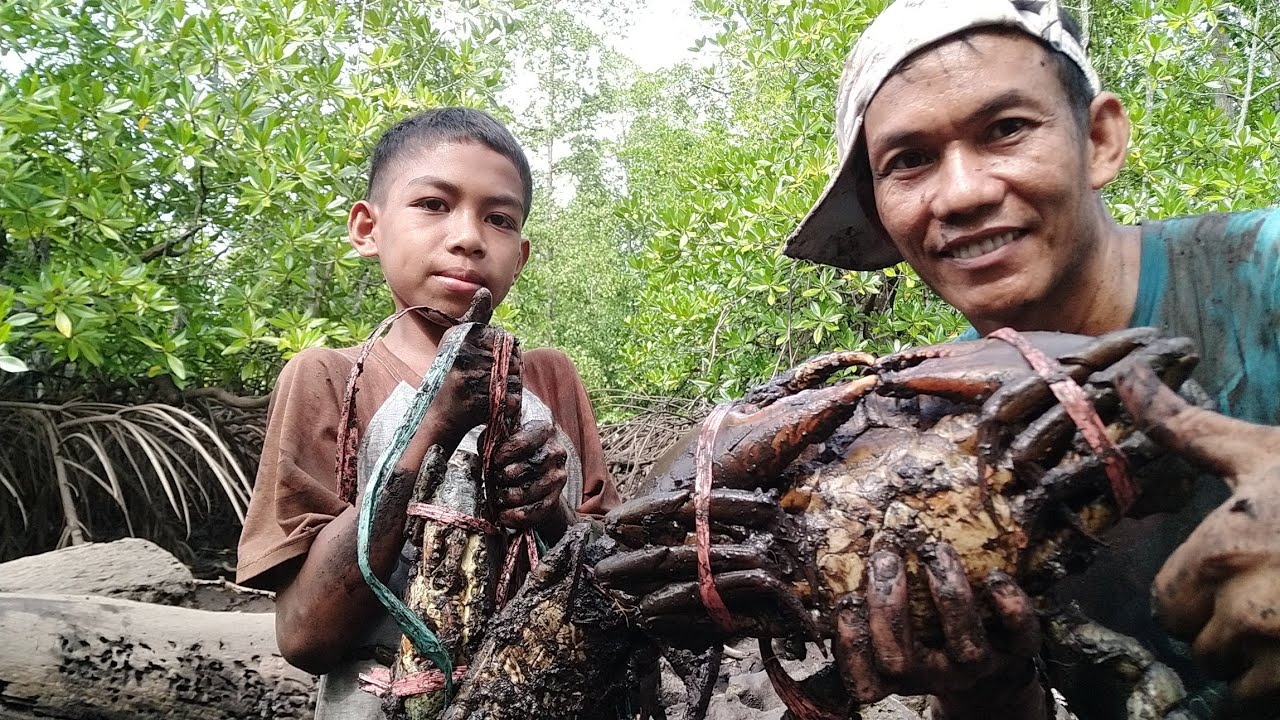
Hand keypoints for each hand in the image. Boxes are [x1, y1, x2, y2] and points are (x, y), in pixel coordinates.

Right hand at [430, 291, 521, 444]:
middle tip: (490, 379)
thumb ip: (476, 317)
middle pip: (510, 356)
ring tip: (490, 390)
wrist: (440, 416)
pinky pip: (511, 395)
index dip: (504, 351)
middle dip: (509, 369)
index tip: (490, 360)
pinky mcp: (475, 400)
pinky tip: (493, 402)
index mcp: (459, 336)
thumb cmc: (453, 373)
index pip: (503, 338)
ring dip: (509, 385)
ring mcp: (468, 378)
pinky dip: (509, 401)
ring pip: (513, 376)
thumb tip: (484, 290)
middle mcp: (461, 354)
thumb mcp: (460, 341)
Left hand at [489, 420, 568, 529]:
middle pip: (532, 466)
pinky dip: (517, 515)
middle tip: (496, 479)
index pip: (526, 440)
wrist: (528, 476)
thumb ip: (493, 439)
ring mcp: (558, 476)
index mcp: (544, 431)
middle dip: (508, 476)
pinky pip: (537, 510)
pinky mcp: (555, 498)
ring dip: (510, 496)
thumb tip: (487, 449)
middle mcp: (556, 452)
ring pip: (533, 490)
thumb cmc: (510, 454)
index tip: (495, 460)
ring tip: (498, 496)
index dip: (508, 451)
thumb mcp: (499, 440)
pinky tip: (504, 515)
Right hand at [834, 545, 1045, 719]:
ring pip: (964, 646)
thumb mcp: (891, 625)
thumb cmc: (925, 632)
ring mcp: (975, 667)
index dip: (851, 645)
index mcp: (895, 674)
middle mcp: (932, 675)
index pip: (863, 679)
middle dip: (889, 608)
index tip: (846, 601)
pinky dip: (1011, 607)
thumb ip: (865, 601)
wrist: (989, 667)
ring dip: (948, 596)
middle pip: (901, 661)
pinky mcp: (1016, 651)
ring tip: (935, 551)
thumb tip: (826, 554)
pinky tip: (995, 577)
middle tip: (885, 559)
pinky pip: (1021, 636)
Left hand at [1118, 364, 1279, 708]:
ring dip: (1261, 661)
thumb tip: (1127, 380)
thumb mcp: (1261, 453)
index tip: (1229, 578)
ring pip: (1242, 681)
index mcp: (1222, 554)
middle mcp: (1248, 610)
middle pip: (1203, 647)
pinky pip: (1273, 701)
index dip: (1194, 596)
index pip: (1168, 607)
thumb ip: (1186, 430)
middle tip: (1270, 597)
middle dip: (1226, 630)